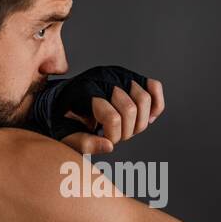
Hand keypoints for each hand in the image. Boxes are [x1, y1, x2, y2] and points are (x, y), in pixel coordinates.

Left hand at [26, 65, 165, 154]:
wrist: (65, 99)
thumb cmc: (64, 118)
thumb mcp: (64, 134)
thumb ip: (83, 143)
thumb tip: (110, 146)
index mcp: (86, 90)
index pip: (113, 117)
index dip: (113, 136)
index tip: (105, 140)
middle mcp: (104, 78)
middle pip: (131, 109)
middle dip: (127, 131)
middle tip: (116, 136)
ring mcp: (120, 75)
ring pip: (145, 99)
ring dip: (140, 122)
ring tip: (127, 129)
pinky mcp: (132, 77)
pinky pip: (154, 87)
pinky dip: (156, 105)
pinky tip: (146, 118)